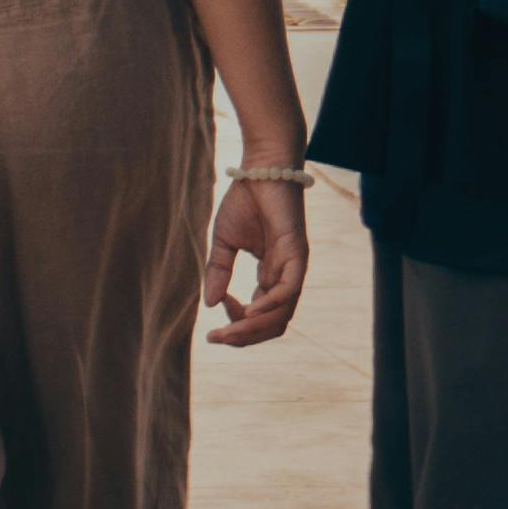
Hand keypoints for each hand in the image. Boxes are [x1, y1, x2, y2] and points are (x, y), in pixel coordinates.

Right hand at [201, 166, 308, 345]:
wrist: (261, 170)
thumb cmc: (245, 201)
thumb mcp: (224, 242)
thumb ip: (219, 272)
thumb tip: (210, 304)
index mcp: (271, 276)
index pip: (259, 315)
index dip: (236, 321)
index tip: (216, 310)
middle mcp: (286, 277)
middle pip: (273, 323)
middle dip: (245, 337)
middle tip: (218, 339)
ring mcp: (294, 267)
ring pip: (282, 314)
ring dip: (254, 328)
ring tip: (230, 332)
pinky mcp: (297, 254)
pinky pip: (289, 290)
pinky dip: (270, 305)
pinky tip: (249, 312)